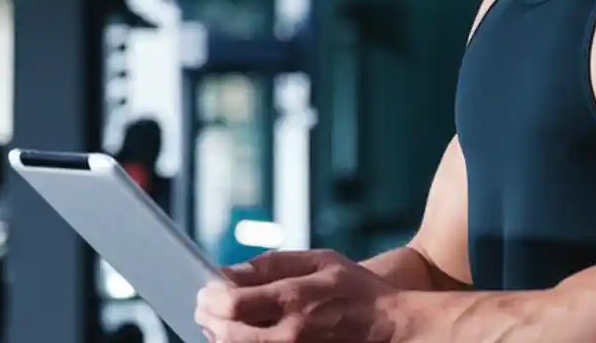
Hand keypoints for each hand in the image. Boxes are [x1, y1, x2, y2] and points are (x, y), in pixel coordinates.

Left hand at [194, 249, 401, 342]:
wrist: (391, 328)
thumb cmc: (357, 291)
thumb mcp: (320, 260)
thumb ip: (272, 263)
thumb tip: (229, 271)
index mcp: (295, 298)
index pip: (232, 304)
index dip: (209, 298)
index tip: (204, 292)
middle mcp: (290, 333)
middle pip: (228, 335)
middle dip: (208, 320)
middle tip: (204, 308)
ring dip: (220, 337)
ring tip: (220, 324)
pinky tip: (240, 337)